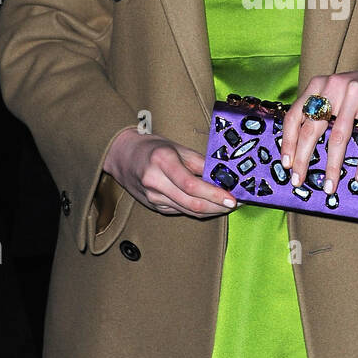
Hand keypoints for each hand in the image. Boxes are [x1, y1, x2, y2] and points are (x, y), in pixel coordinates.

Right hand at [103, 128, 235, 216]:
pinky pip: (181, 211)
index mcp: (162, 162)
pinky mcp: (154, 206)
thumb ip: (199, 162)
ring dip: (211, 211)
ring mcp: (152, 197)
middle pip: (191, 203)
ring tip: (226, 205)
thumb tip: (223, 176)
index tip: (232, 198)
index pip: (192, 185)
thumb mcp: (177, 147)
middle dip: (217, 207)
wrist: (123, 156)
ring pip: (188, 211)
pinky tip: (210, 206)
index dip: (214, 194)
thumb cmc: (153, 148)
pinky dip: (198, 210)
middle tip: (235, 204)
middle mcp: (155, 182)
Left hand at [280, 67, 357, 193]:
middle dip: (303, 158)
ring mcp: (355, 92)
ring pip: (338, 137)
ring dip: (333, 166)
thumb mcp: (334, 95)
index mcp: (318, 85)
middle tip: (299, 180)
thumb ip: (319, 112)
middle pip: (312, 128)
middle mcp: (333, 86)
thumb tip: (301, 150)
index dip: (288, 141)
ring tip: (330, 186)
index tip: (286, 163)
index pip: (295, 115)